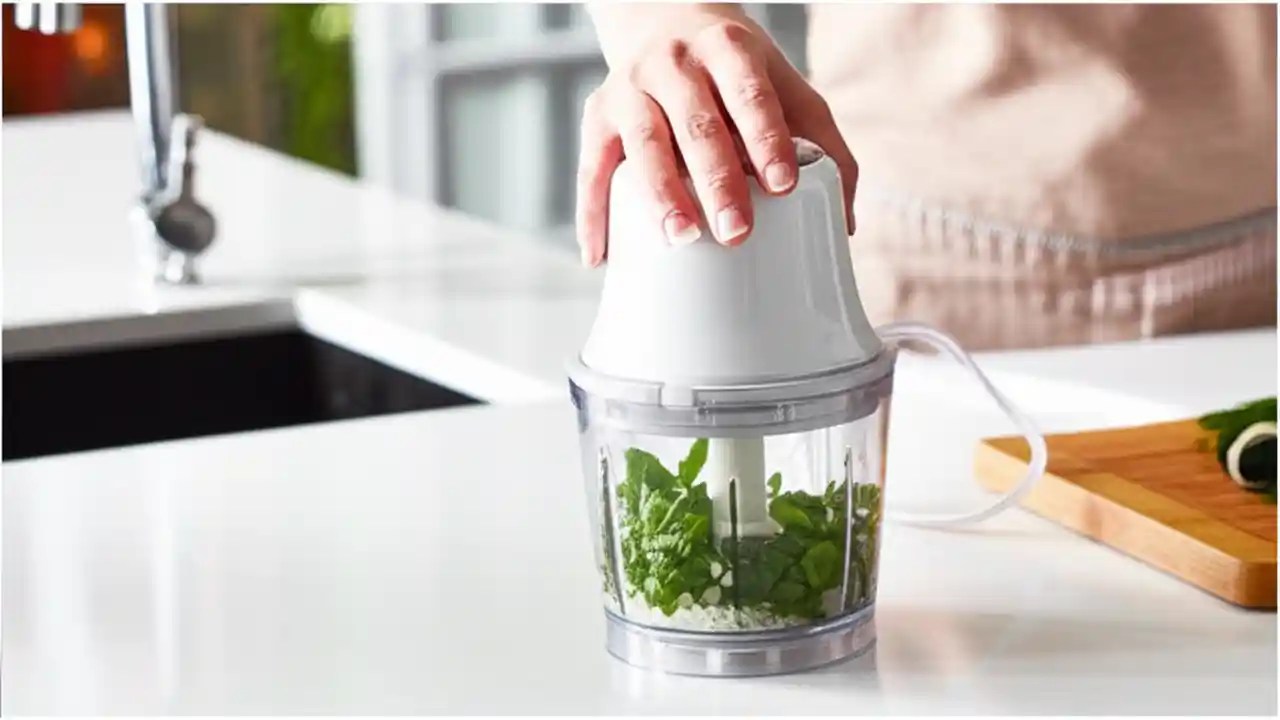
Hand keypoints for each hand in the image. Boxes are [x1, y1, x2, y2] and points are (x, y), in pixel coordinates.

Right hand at [577, 5, 857, 266]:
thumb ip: (821, 145)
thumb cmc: (737, 75)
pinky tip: (602, 257)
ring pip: (643, 143)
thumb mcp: (786, 89)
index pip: (750, 94)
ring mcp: (629, 88)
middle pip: (696, 123)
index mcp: (728, 50)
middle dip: (716, 179)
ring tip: (680, 238)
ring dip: (660, 194)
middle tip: (737, 231)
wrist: (666, 22)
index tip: (783, 186)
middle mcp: (674, 63)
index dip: (766, 138)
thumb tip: (841, 222)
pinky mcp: (597, 117)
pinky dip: (592, 215)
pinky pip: (591, 169)